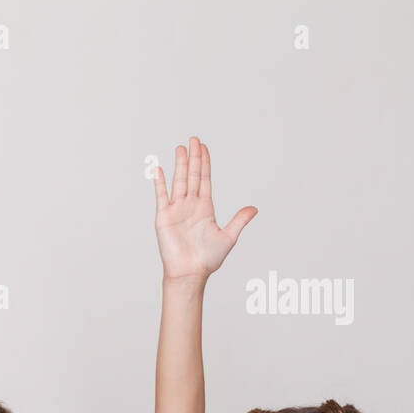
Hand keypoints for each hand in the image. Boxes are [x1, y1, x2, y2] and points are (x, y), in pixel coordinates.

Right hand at [153, 135, 255, 280]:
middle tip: (194, 139)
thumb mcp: (228, 237)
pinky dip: (160, 183)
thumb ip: (239, 220)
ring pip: (179, 181)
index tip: (204, 147)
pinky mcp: (163, 217)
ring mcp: (176, 210)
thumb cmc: (207, 259)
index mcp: (205, 208)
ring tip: (181, 148)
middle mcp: (190, 206)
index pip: (205, 179)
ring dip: (180, 165)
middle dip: (194, 157)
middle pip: (192, 175)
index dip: (205, 163)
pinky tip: (159, 169)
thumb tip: (254, 209)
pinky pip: (161, 196)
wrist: (189, 272)